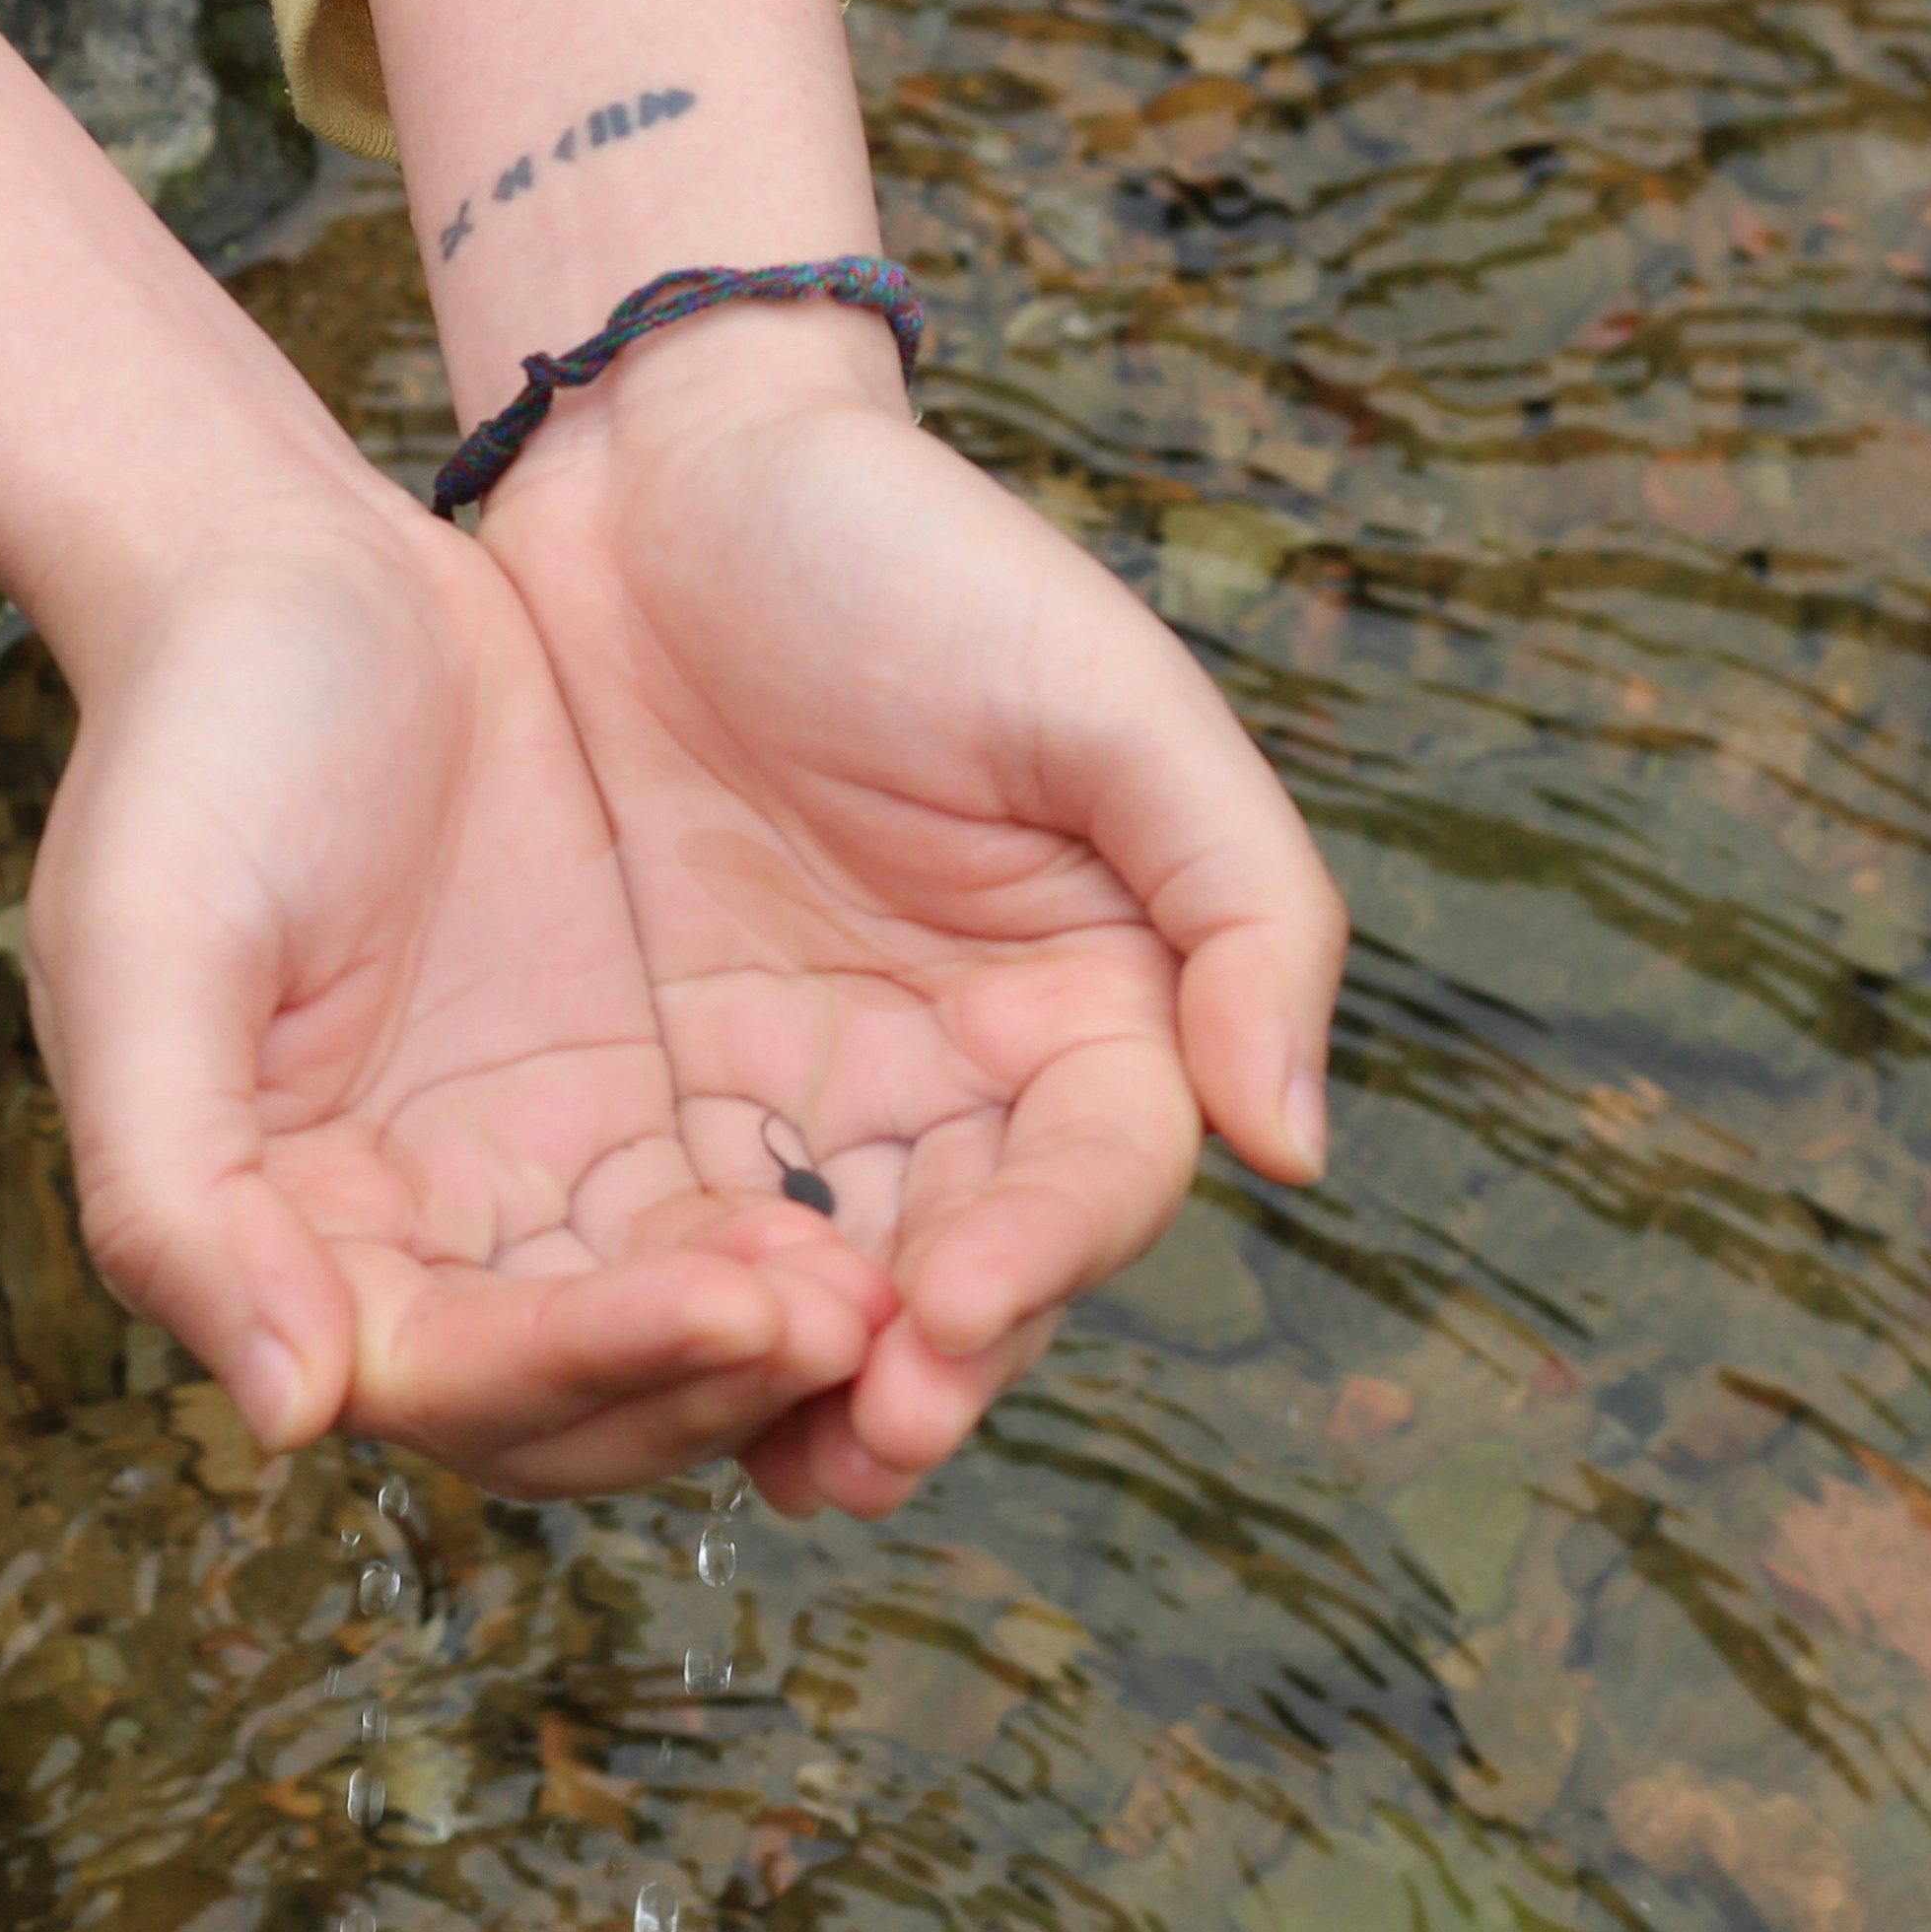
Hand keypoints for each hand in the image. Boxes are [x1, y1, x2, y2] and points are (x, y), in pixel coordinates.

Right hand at [23, 485, 891, 1494]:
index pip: (450, 1373)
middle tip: (854, 1319)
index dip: (587, 1366)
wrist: (293, 567)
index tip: (731, 1311)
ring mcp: (528, 1163)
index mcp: (284, 1228)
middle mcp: (411, 1232)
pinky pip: (731, 1208)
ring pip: (669, 1325)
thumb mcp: (147, 954)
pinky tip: (892, 1212)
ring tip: (891, 1290)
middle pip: (576, 1394)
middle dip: (706, 1376)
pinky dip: (801, 1237)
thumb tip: (294, 1413)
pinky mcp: (627, 1085)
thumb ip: (179, 1195)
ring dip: (772, 1335)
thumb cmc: (192, 744)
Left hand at [471, 317, 1348, 1514]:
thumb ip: (1240, 909)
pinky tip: (637, 1383)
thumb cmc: (911, 556)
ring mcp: (810, 1092)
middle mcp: (963, 1077)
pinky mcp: (666, 1087)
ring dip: (803, 1388)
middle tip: (860, 1448)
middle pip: (968, 1272)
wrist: (667, 469)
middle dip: (924, 1370)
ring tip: (770, 1461)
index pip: (1093, 1175)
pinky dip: (677, 1318)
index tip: (957, 1313)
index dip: (1041, 1257)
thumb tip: (1293, 1143)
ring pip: (833, 1288)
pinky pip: (681, 1234)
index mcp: (1096, 1001)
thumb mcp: (1106, 701)